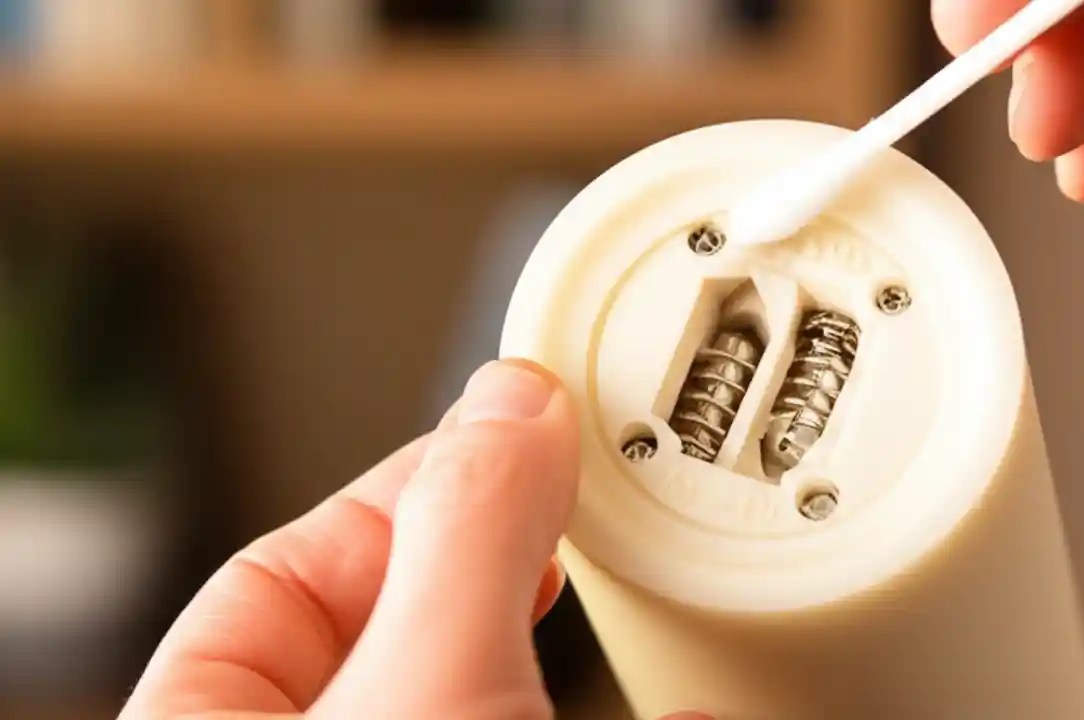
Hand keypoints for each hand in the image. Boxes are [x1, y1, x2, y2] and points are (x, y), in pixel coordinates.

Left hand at [121, 360, 707, 718]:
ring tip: (645, 600)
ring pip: (493, 696)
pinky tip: (693, 704)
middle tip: (582, 516)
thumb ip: (466, 532)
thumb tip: (512, 402)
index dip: (398, 495)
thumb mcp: (432, 684)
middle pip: (404, 629)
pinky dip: (635, 708)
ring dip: (587, 657)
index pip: (277, 581)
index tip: (504, 449)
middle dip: (512, 572)